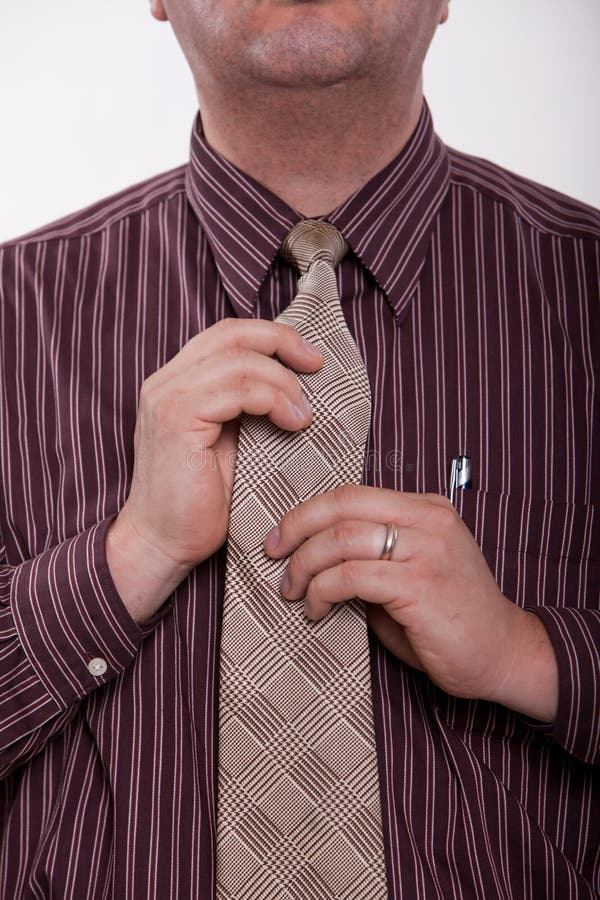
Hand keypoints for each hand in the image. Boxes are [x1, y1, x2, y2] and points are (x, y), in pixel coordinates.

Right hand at [107, 318, 322, 621]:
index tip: (308, 358)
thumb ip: (245, 407)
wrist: (164, 544)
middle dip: (282, 342)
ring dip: (282, 382)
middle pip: (231, 333)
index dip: (271, 336)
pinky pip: (236, 391)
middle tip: (316, 365)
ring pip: (238, 361)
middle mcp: (165, 383)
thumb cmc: (200, 503)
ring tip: (304, 414)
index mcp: (176, 382)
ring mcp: (167, 399)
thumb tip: (293, 384)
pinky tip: (292, 423)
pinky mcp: (176, 421)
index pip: (226, 334)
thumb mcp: (229, 442)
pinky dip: (273, 400)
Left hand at [264, 485, 558, 721]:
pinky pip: (351, 576)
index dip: (308, 512)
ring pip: (342, 539)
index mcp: (426, 509)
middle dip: (296, 528)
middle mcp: (429, 520)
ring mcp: (428, 549)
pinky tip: (315, 609)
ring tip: (293, 591)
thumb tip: (311, 556)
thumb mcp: (408, 574)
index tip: (281, 537)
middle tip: (274, 556)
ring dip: (305, 566)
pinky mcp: (421, 584)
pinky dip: (322, 591)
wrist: (503, 655)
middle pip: (343, 505)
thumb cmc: (448, 619)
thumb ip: (369, 557)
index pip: (353, 494)